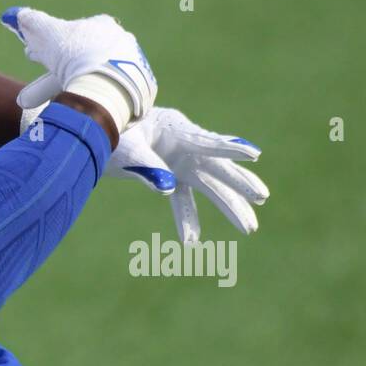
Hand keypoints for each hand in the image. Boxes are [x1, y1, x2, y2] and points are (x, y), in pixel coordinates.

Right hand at [0, 6, 156, 120]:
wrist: (103, 87)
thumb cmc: (73, 56)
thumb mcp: (46, 34)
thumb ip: (30, 21)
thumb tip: (12, 14)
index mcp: (104, 25)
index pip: (77, 33)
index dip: (57, 46)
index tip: (44, 60)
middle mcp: (123, 39)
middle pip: (91, 53)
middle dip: (71, 64)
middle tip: (56, 82)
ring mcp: (135, 63)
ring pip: (106, 71)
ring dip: (89, 80)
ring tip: (73, 96)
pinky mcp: (143, 86)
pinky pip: (121, 89)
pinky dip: (107, 95)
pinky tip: (93, 103)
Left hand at [106, 107, 268, 242]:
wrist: (103, 123)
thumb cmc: (116, 130)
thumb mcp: (126, 147)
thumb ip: (147, 166)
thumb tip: (169, 190)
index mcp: (176, 130)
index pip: (205, 141)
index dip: (229, 148)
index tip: (253, 154)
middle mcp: (185, 146)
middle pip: (216, 167)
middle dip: (239, 184)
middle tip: (262, 198)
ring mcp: (180, 162)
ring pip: (210, 185)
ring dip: (228, 205)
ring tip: (250, 228)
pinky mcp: (171, 175)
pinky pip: (183, 199)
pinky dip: (187, 217)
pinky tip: (191, 241)